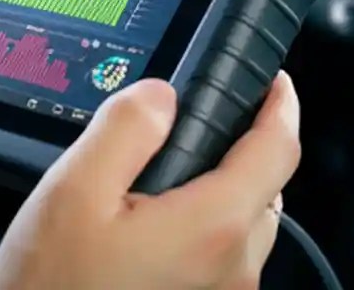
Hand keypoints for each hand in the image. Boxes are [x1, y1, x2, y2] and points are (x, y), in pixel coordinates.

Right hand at [0, 72, 300, 289]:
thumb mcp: (73, 190)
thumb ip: (127, 129)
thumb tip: (164, 95)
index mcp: (212, 229)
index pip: (278, 151)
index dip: (280, 106)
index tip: (275, 82)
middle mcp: (231, 272)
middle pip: (265, 191)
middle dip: (243, 152)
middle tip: (200, 125)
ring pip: (243, 231)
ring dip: (221, 196)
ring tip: (165, 180)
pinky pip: (220, 264)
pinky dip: (203, 234)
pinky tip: (152, 230)